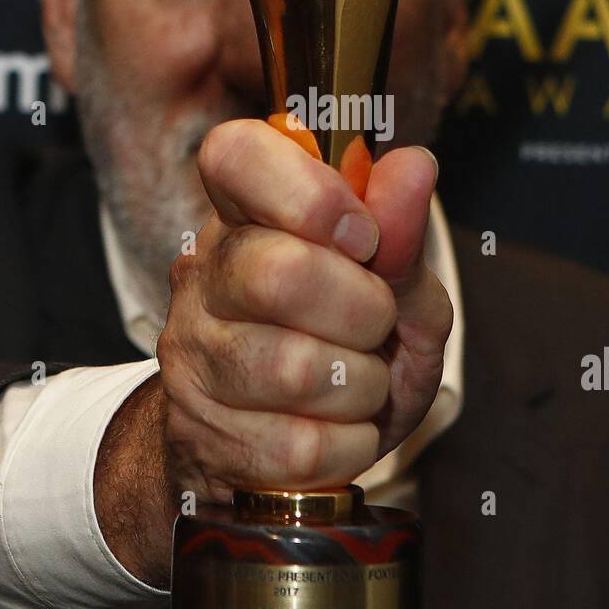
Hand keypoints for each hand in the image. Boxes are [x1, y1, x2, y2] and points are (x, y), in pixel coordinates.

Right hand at [95, 118, 451, 584]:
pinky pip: (302, 445)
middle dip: (364, 309)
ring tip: (358, 382)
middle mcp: (205, 275)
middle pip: (278, 273)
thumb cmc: (343, 347)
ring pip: (294, 369)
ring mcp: (193, 355)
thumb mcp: (394, 290)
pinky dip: (350, 443)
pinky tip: (340, 428)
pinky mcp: (201, 433)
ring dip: (362, 384)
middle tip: (378, 324)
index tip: (363, 236)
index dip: (311, 194)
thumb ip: (403, 233)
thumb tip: (415, 166)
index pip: (234, 155)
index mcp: (247, 214)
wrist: (279, 452)